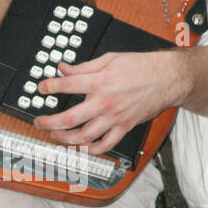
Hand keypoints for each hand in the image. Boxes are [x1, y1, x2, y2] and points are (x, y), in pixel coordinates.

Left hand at [33, 49, 193, 154]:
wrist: (167, 77)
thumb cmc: (142, 67)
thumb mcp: (110, 58)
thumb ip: (85, 66)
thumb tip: (64, 69)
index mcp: (100, 81)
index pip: (67, 86)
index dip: (50, 87)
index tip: (41, 88)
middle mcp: (105, 102)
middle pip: (70, 118)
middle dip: (50, 122)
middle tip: (39, 122)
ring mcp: (115, 117)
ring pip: (85, 135)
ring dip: (66, 139)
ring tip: (56, 136)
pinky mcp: (125, 126)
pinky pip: (106, 143)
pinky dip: (93, 149)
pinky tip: (83, 148)